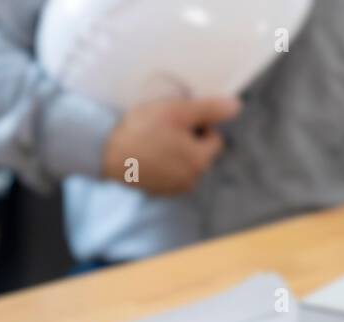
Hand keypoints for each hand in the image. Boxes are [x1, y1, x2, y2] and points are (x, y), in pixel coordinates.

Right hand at [102, 96, 241, 195]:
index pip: (215, 138)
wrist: (106, 151)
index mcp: (200, 161)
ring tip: (154, 141)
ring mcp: (174, 189)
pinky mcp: (158, 192)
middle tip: (166, 128)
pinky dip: (164, 164)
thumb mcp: (178, 111)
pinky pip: (170, 173)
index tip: (179, 119)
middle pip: (201, 153)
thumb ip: (210, 109)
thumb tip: (237, 107)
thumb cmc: (142, 129)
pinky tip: (148, 154)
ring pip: (185, 164)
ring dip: (176, 152)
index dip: (200, 125)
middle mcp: (191, 180)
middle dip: (189, 140)